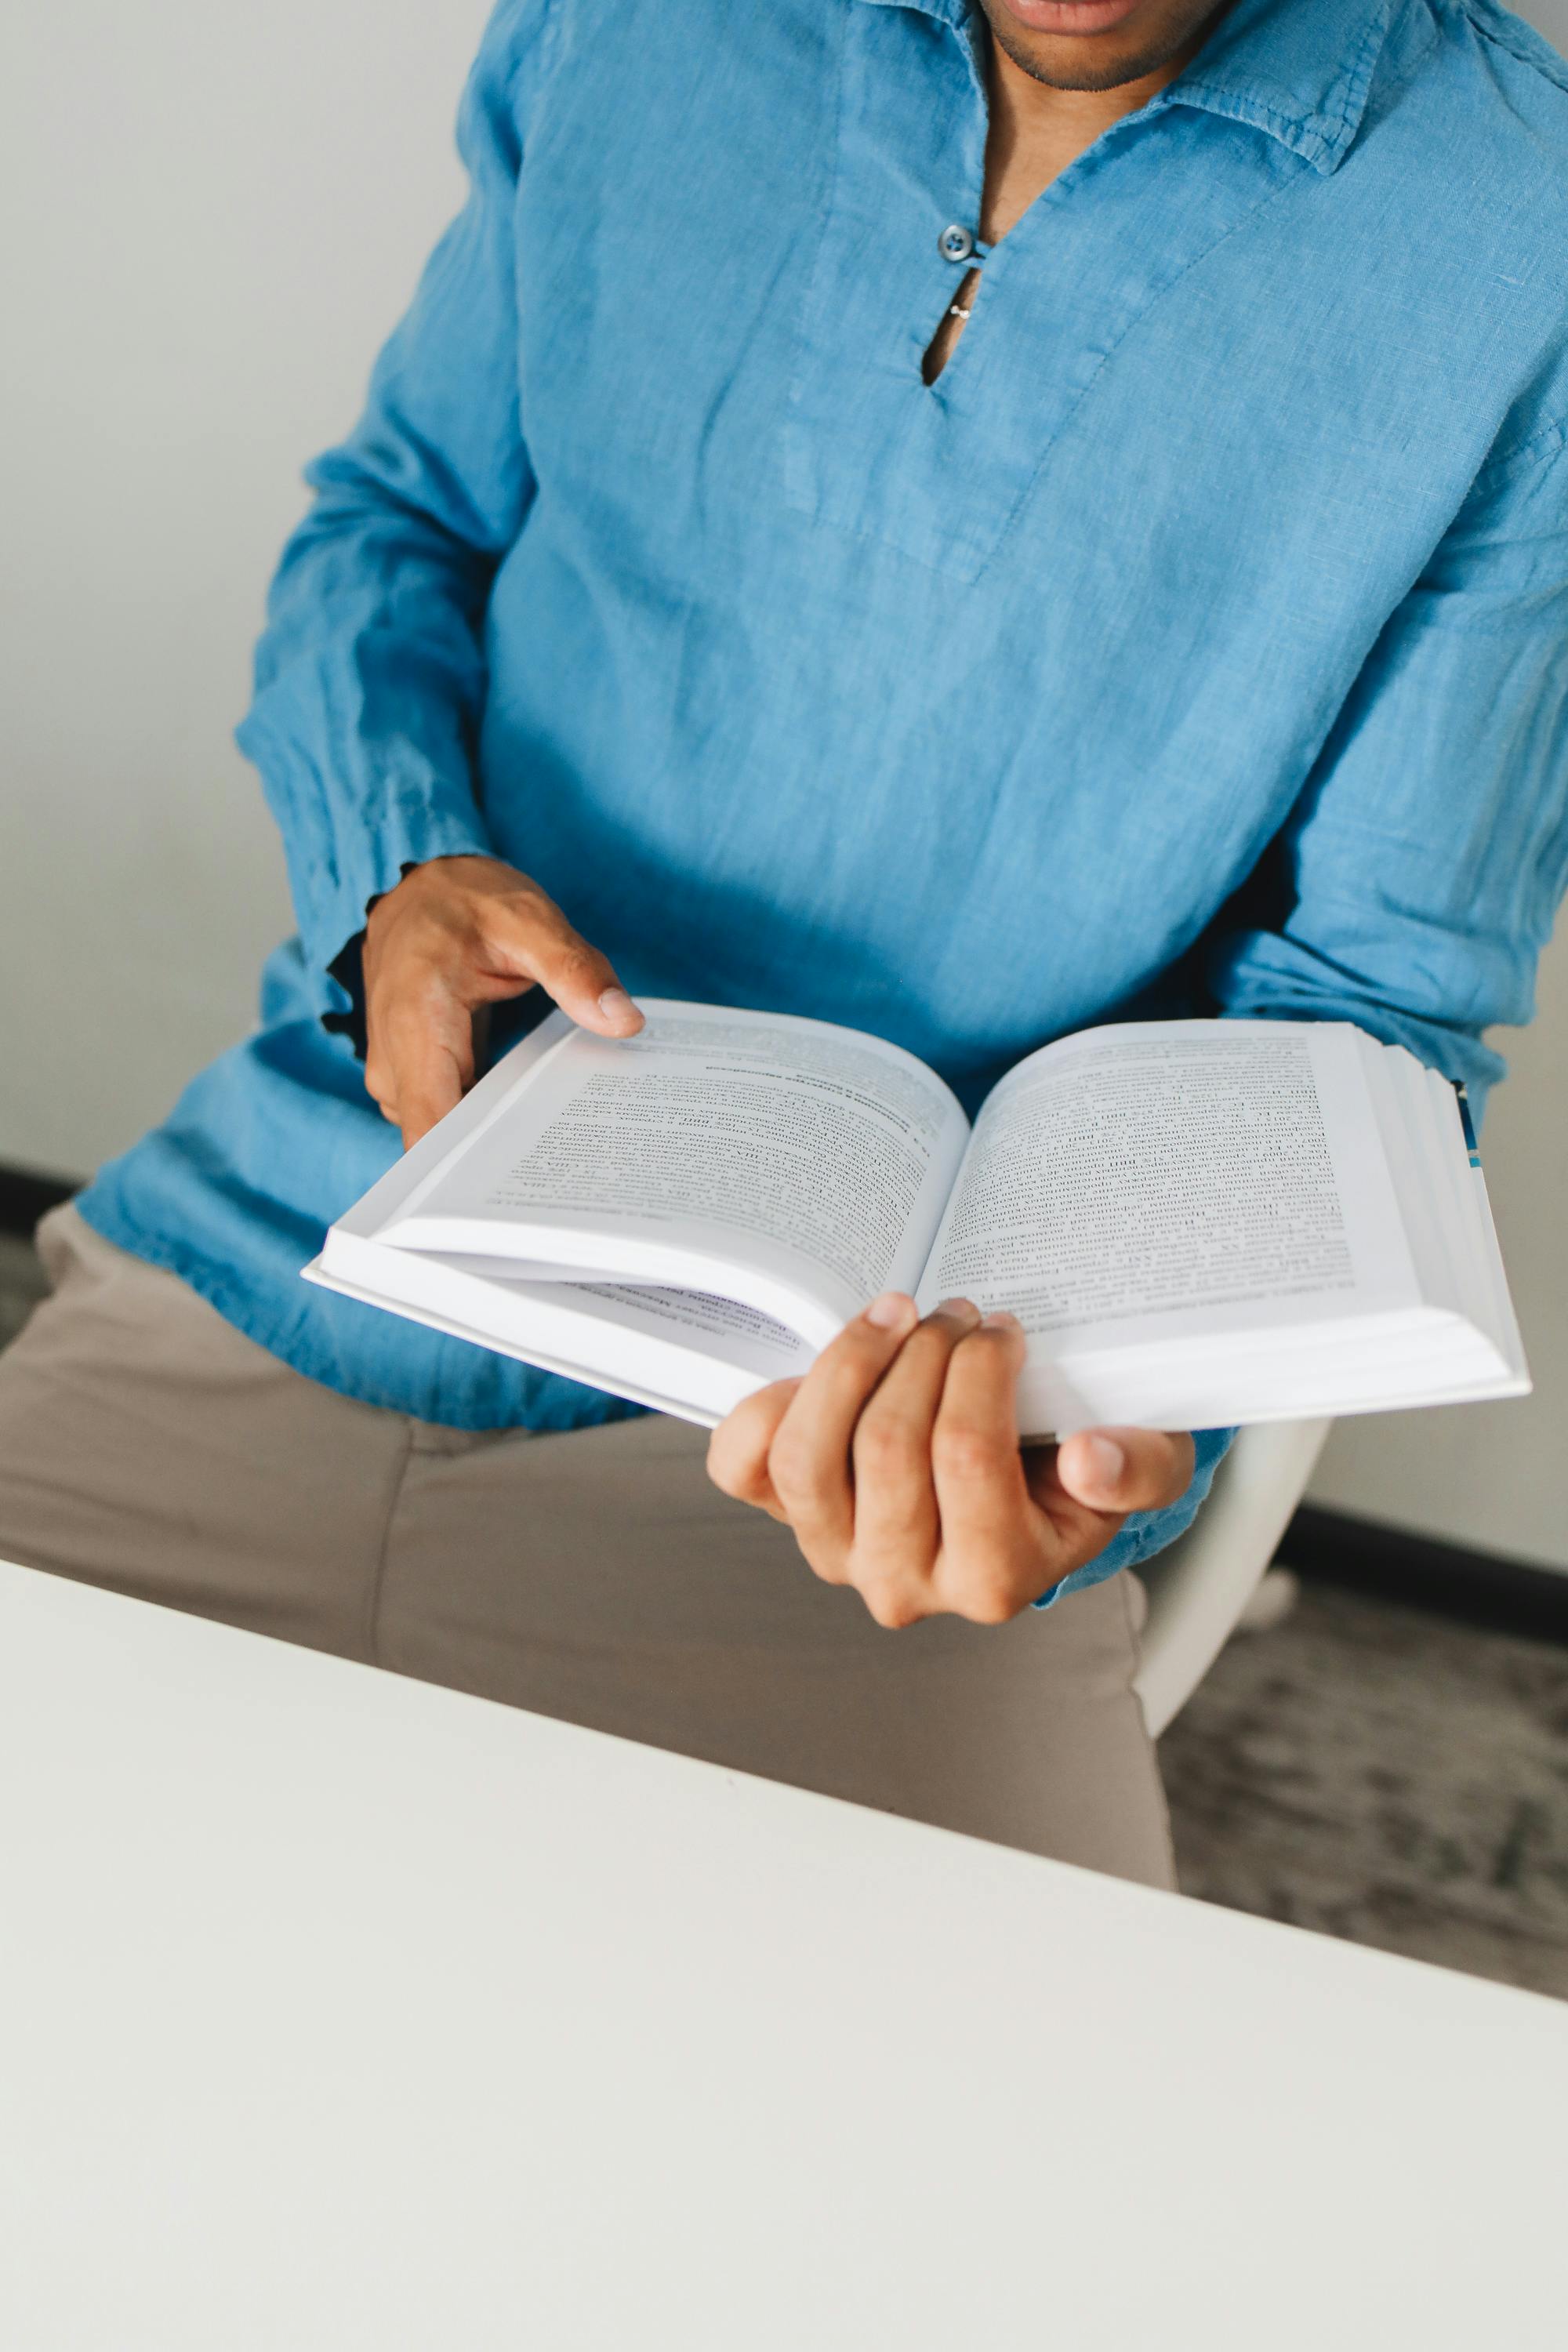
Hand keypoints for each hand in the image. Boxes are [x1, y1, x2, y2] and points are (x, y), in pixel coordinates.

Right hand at [361, 854, 643, 1147]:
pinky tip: (532, 1119)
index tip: (529, 1191)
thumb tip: (625, 1022)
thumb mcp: (529, 919)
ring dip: (494, 1143)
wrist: (421, 890)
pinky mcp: (413, 1075)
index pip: (430, 1127)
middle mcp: (396, 1056)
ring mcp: (398, 1070)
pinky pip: (444, 1115)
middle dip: (498, 1164)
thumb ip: (575, 970)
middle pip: (438, 1143)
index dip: (470, 1173)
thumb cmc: (468, 901)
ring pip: (441, 1134)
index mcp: (416, 1020)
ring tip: (562, 1146)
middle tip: (574, 1169)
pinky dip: (485, 1120)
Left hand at [708, 1295, 1193, 1626]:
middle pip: (886, 1447)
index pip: (968, 1459)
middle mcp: (905, 1581)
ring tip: (898, 1316)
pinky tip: (832, 1364)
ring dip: (851, 1362)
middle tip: (958, 1312)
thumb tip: (1092, 1458)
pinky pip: (743, 1463)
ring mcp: (835, 1551)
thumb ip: (1140, 1467)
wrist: (1026, 1489)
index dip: (980, 1371)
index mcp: (996, 1579)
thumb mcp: (1143, 1467)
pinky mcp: (785, 1516)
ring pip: (806, 1455)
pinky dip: (774, 1403)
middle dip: (924, 1354)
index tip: (1003, 1328)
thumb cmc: (1077, 1469)